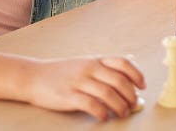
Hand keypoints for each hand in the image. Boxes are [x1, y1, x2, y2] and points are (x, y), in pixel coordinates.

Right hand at [26, 56, 144, 120]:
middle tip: (134, 105)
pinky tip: (105, 117)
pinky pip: (91, 105)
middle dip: (130, 95)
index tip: (142, 87)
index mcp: (95, 60)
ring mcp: (79, 82)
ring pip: (108, 94)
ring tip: (123, 113)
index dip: (136, 74)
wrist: (34, 76)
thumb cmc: (62, 72)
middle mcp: (89, 68)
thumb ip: (106, 63)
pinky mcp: (69, 96)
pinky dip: (102, 112)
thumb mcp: (85, 61)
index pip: (122, 62)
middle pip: (119, 80)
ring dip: (120, 106)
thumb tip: (131, 59)